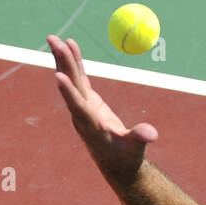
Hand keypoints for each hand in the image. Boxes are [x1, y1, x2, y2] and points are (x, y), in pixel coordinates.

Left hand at [47, 34, 157, 182]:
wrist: (118, 166)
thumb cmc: (127, 160)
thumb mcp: (135, 150)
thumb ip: (140, 138)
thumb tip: (151, 134)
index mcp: (92, 127)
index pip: (79, 108)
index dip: (69, 93)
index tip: (58, 77)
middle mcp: (82, 116)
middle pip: (72, 86)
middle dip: (64, 64)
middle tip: (55, 42)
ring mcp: (83, 108)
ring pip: (71, 79)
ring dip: (63, 58)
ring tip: (54, 38)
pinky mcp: (88, 102)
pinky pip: (79, 78)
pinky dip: (74, 62)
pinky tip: (69, 45)